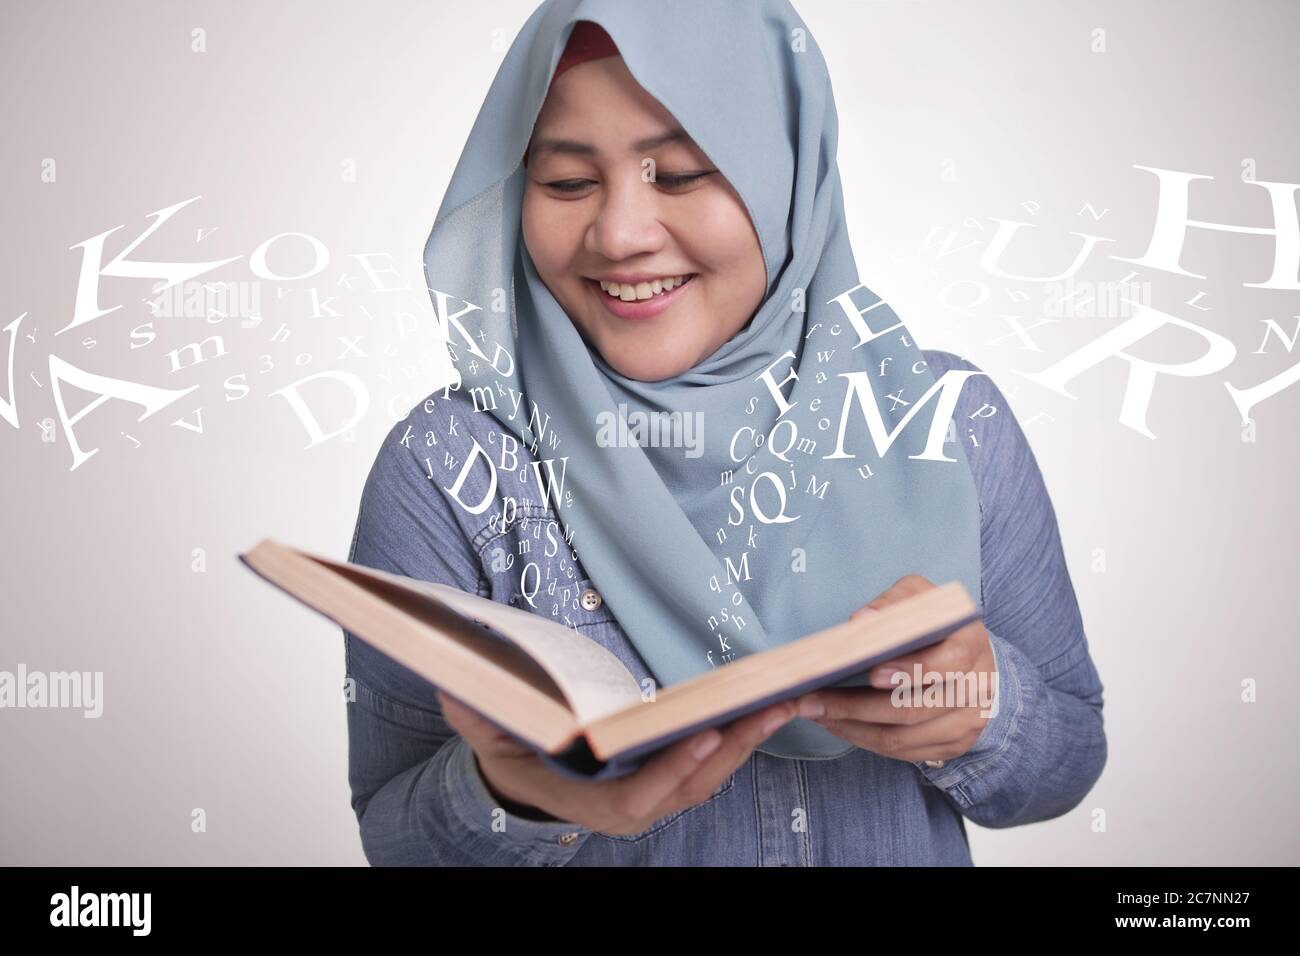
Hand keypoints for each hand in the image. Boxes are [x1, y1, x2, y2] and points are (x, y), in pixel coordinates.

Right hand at [438, 689, 796, 835]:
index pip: (637, 797)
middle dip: (734, 747)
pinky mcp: (667, 778)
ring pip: (709, 776)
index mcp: (588, 801)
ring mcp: (652, 796)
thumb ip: (477, 711)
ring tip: (782, 699)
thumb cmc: (508, 751)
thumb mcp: (484, 732)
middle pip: (691, 786)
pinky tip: (762, 705)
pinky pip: (709, 765)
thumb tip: (457, 684)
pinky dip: (738, 738)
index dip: (672, 772)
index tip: (702, 737)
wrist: (522, 776)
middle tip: (770, 706)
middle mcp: (628, 807)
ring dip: (747, 740)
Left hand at [793, 574, 997, 763]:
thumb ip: (894, 602)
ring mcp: (966, 723)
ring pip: (902, 738)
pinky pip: (902, 752)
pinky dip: (863, 740)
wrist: (972, 660)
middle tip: (811, 700)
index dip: (910, 670)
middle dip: (856, 707)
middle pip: (914, 709)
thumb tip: (862, 620)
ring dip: (851, 728)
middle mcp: (977, 689)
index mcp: (972, 645)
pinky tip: (836, 723)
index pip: (950, 662)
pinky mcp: (953, 746)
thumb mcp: (920, 597)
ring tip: (814, 712)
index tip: (871, 672)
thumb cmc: (936, 624)